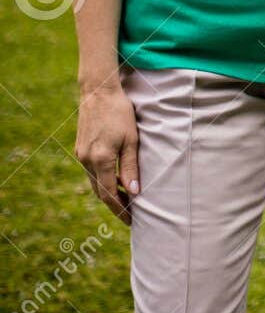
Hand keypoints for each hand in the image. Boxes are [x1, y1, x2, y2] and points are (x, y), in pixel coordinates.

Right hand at [75, 85, 139, 224]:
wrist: (98, 92)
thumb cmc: (120, 113)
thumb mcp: (131, 140)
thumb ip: (131, 167)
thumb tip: (134, 192)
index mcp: (99, 160)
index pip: (109, 194)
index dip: (120, 209)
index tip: (132, 220)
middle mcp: (86, 160)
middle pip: (100, 192)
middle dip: (115, 205)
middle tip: (131, 215)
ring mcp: (81, 155)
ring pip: (94, 182)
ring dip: (109, 193)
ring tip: (126, 201)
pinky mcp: (80, 149)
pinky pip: (92, 171)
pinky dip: (103, 180)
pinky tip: (116, 181)